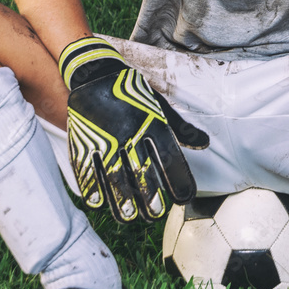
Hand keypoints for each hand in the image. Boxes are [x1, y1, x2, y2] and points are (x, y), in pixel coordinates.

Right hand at [58, 37, 208, 222]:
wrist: (96, 71)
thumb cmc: (133, 92)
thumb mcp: (159, 105)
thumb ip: (181, 128)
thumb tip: (204, 144)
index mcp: (151, 124)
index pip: (168, 157)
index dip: (177, 180)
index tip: (183, 198)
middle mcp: (129, 134)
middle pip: (140, 172)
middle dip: (148, 197)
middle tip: (154, 215)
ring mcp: (104, 138)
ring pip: (114, 176)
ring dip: (121, 199)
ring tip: (129, 216)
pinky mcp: (84, 140)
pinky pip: (87, 168)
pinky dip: (92, 187)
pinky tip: (98, 203)